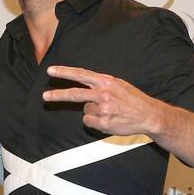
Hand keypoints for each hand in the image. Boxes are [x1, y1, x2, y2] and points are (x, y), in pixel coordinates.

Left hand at [41, 65, 161, 137]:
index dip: (65, 72)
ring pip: (85, 110)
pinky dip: (96, 122)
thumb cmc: (133, 99)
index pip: (81, 75)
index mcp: (106, 82)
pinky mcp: (103, 123)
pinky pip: (89, 121)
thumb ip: (101, 84)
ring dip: (93, 112)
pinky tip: (109, 119)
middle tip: (45, 96)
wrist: (148, 114)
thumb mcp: (118, 84)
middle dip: (58, 95)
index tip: (51, 71)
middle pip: (75, 93)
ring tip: (109, 111)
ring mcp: (103, 109)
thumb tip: (85, 84)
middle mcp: (103, 94)